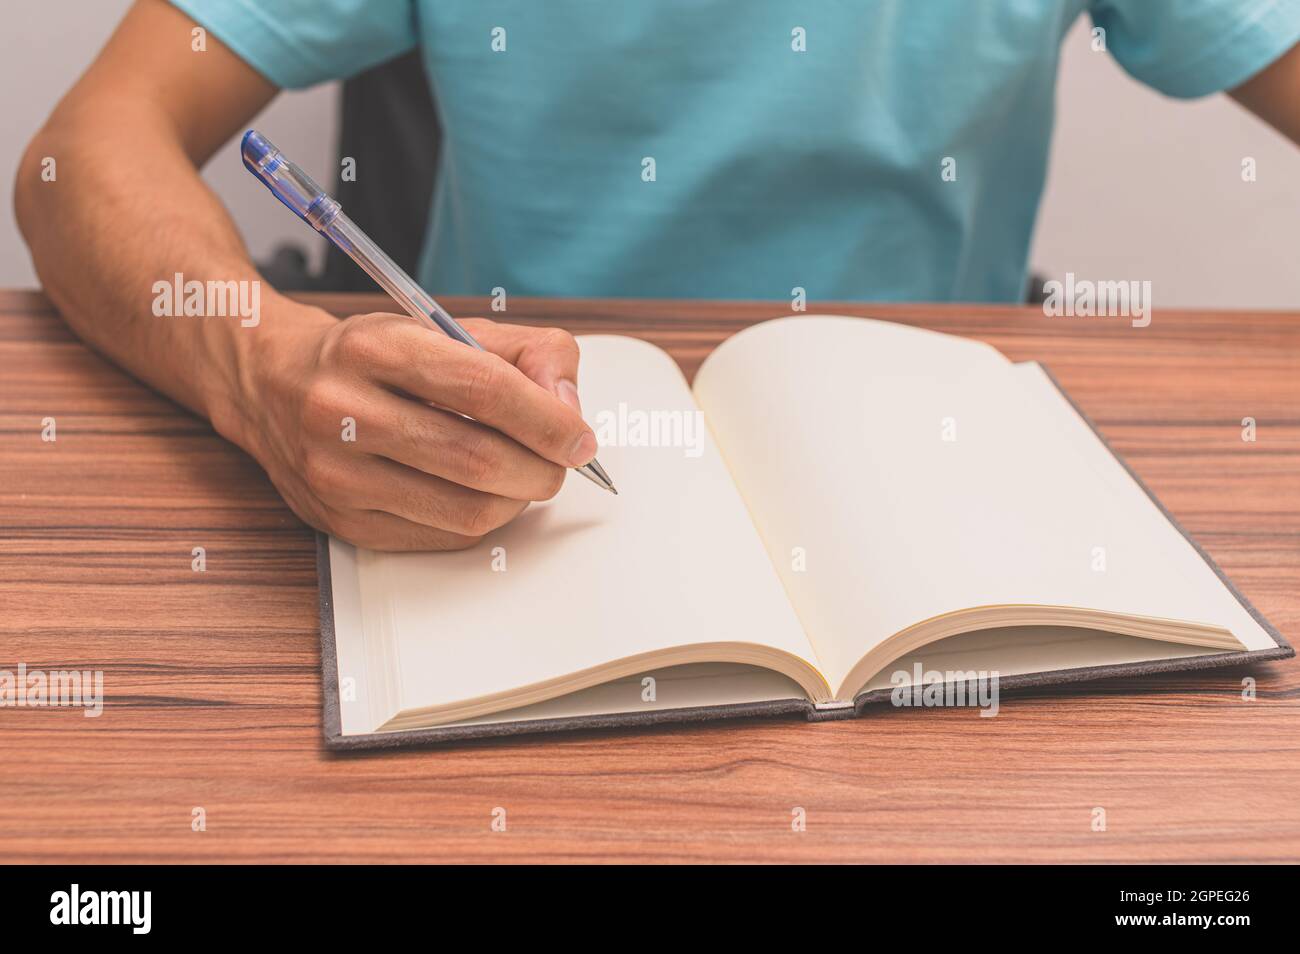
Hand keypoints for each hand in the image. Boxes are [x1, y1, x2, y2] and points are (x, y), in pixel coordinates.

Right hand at [232, 306, 597, 550]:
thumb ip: (524, 353)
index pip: (482, 388)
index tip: (580, 437)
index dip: (546, 419)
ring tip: (527, 475)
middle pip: (477, 458)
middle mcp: (341, 410)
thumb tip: (569, 409)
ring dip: (518, 499)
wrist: (270, 383)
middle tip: (562, 461)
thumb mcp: (443, 326)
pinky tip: (484, 493)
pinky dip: (483, 520)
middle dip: (542, 467)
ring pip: (466, 509)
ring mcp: (335, 473)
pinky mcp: (340, 521)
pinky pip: (443, 537)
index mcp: (372, 347)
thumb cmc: (371, 356)